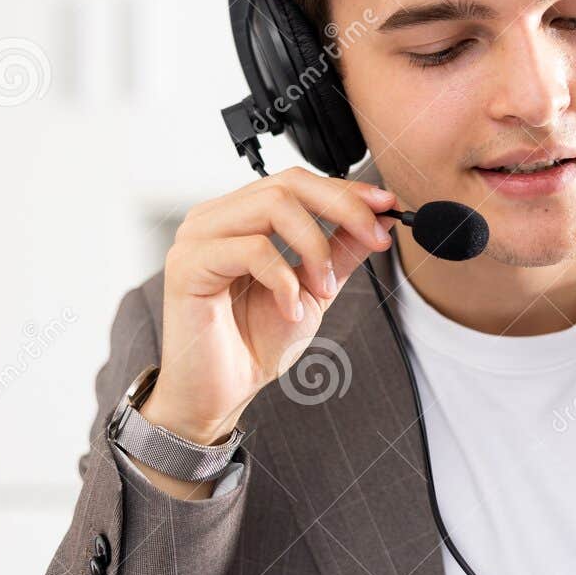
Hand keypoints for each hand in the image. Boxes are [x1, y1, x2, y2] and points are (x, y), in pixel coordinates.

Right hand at [140, 167, 395, 444]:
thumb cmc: (254, 343)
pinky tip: (290, 309)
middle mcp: (214, 218)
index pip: (296, 182)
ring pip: (272, 206)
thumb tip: (379, 217)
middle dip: (343, 208)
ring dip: (314, 247)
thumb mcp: (314, 289)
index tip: (387, 205)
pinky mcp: (188, 265)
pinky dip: (283, 279)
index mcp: (239, 217)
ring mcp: (197, 237)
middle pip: (288, 185)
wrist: (220, 393)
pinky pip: (251, 249)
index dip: (346, 190)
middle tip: (375, 240)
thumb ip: (339, 250)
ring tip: (322, 289)